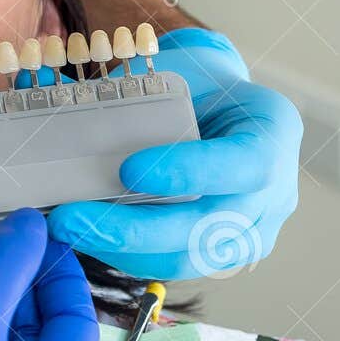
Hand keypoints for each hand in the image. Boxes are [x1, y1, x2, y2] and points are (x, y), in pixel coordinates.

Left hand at [48, 28, 302, 279]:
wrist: (222, 112)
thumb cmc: (201, 89)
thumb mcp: (187, 75)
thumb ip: (149, 96)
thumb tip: (63, 107)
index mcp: (273, 134)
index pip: (243, 165)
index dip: (188, 173)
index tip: (127, 170)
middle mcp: (276, 192)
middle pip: (211, 228)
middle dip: (134, 229)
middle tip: (71, 219)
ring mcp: (255, 231)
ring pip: (189, 258)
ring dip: (121, 249)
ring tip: (71, 229)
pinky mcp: (225, 254)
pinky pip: (175, 265)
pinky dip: (126, 254)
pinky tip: (89, 236)